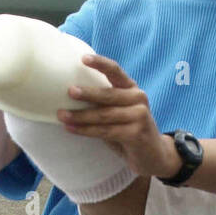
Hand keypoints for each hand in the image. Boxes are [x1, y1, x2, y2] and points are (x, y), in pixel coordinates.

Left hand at [56, 53, 179, 178]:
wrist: (154, 155)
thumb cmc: (129, 131)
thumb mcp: (119, 112)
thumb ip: (103, 103)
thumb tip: (69, 96)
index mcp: (132, 89)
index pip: (115, 71)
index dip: (100, 63)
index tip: (82, 59)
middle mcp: (138, 98)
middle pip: (108, 94)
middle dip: (87, 93)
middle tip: (69, 91)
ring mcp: (139, 116)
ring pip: (104, 114)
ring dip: (81, 116)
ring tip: (62, 116)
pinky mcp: (136, 133)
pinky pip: (106, 131)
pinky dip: (86, 131)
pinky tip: (71, 129)